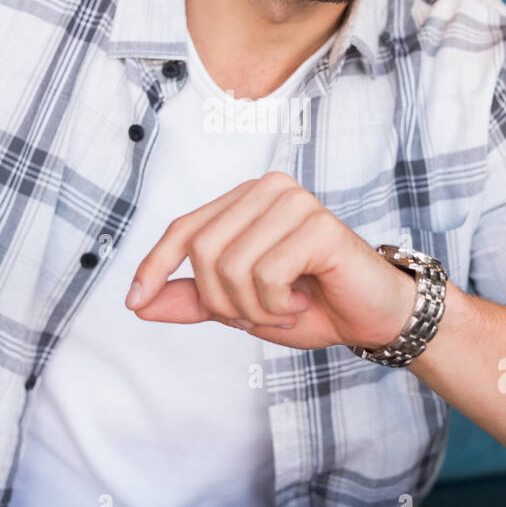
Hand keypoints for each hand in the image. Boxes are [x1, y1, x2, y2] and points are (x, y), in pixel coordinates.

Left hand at [124, 171, 416, 349]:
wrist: (371, 318)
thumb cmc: (310, 304)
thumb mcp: (239, 307)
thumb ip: (193, 300)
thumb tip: (139, 303)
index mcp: (243, 200)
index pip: (183, 229)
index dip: (154, 266)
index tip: (134, 302)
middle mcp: (266, 188)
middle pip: (203, 251)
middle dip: (221, 301)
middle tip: (255, 315)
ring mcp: (293, 201)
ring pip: (231, 266)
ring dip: (252, 308)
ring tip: (283, 308)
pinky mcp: (318, 224)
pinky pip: (267, 274)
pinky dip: (276, 304)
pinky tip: (300, 302)